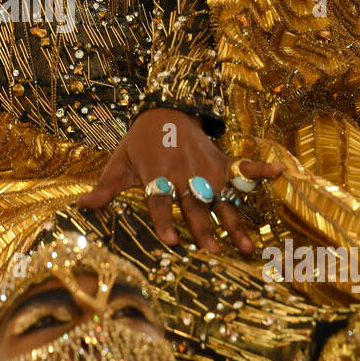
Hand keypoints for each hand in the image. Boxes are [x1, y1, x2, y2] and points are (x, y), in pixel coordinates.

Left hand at [78, 108, 281, 255]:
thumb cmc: (139, 142)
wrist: (163, 108)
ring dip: (235, 221)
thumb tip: (79, 206)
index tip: (172, 241)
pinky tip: (280, 172)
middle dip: (204, 229)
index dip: (164, 221)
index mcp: (157, 176)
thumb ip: (105, 188)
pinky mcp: (220, 162)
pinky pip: (243, 167)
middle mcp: (183, 175)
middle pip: (193, 206)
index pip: (159, 203)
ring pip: (221, 200)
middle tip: (214, 252)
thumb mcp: (119, 163)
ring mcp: (204, 169)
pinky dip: (261, 168)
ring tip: (247, 246)